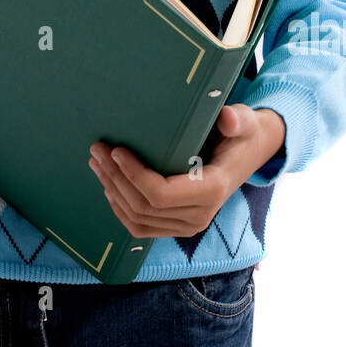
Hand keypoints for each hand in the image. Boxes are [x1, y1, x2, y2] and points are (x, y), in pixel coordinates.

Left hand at [88, 105, 286, 238]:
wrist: (248, 154)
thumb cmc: (241, 134)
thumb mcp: (244, 121)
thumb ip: (237, 119)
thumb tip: (227, 119)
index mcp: (213, 190)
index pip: (162, 194)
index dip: (134, 176)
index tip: (116, 151)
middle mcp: (200, 215)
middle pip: (144, 207)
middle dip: (115, 178)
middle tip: (97, 150)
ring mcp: (188, 225)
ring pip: (138, 219)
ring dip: (113, 191)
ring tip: (97, 163)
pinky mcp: (178, 226)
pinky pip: (141, 228)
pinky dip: (120, 209)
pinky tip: (109, 187)